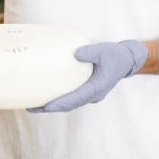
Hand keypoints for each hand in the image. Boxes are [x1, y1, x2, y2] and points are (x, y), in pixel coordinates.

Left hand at [28, 39, 147, 112]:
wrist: (127, 60)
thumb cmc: (115, 55)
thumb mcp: (104, 51)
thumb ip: (90, 52)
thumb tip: (75, 53)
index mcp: (96, 88)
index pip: (75, 99)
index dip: (60, 103)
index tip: (45, 106)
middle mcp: (93, 95)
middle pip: (68, 105)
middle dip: (50, 108)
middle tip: (30, 108)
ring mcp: (90, 94)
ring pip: (69, 103)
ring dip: (53, 105)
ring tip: (34, 105)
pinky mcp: (88, 90)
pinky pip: (72, 97)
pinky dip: (60, 98)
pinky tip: (48, 94)